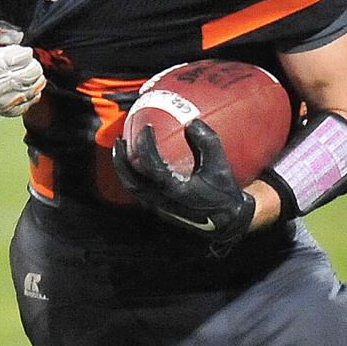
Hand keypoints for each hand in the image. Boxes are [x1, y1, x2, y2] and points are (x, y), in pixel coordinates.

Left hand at [111, 119, 254, 253]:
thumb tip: (192, 122)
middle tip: (119, 140)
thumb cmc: (224, 193)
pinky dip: (134, 175)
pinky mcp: (159, 209)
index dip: (145, 145)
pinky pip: (140, 190)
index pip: (151, 166)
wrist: (227, 223)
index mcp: (175, 191)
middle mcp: (161, 201)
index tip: (147, 127)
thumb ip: (208, 143)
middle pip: (131, 181)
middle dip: (121, 160)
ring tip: (122, 149)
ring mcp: (158, 207)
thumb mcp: (221, 167)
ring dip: (124, 168)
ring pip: (132, 187)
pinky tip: (137, 161)